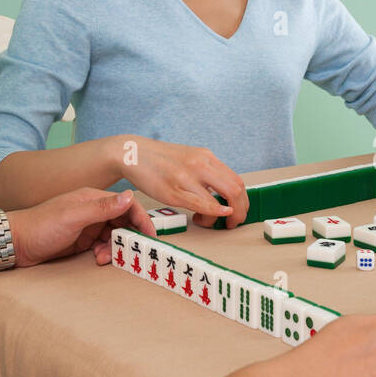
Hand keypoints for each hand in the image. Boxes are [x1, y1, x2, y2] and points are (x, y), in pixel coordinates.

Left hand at [6, 188, 154, 269]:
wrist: (16, 243)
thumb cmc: (41, 225)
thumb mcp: (73, 216)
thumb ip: (102, 208)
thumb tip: (129, 196)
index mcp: (93, 198)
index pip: (127, 204)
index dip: (141, 219)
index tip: (150, 236)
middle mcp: (93, 210)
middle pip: (123, 221)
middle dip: (129, 237)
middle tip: (133, 253)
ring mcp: (88, 226)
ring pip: (114, 236)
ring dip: (115, 248)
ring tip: (105, 257)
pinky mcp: (83, 240)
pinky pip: (103, 246)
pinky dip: (105, 253)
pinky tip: (98, 259)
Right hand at [110, 134, 248, 228]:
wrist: (132, 153)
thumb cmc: (160, 159)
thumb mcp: (189, 158)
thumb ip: (206, 171)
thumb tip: (222, 191)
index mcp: (206, 156)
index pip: (237, 180)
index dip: (242, 201)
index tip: (238, 212)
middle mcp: (200, 164)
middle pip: (235, 190)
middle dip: (241, 211)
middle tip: (233, 223)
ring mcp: (187, 177)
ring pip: (220, 199)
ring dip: (221, 217)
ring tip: (208, 222)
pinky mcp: (173, 191)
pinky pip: (201, 204)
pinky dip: (213, 213)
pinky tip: (212, 217)